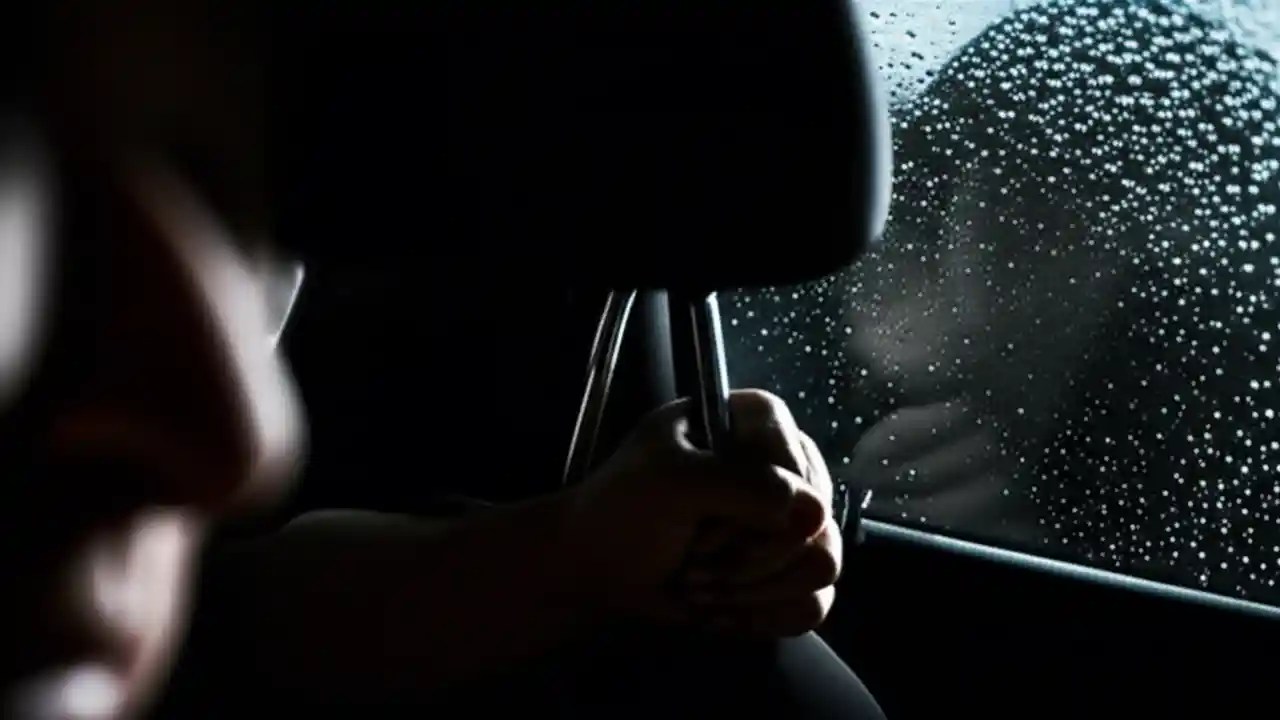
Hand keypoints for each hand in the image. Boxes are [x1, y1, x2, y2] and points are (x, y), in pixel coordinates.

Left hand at [563, 390, 823, 628]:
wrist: (600, 572)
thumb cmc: (623, 512)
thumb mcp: (669, 483)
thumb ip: (740, 484)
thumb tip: (813, 512)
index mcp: (747, 423)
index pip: (795, 451)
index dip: (766, 492)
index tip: (719, 513)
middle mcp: (778, 466)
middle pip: (816, 514)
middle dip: (749, 551)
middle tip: (694, 553)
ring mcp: (787, 521)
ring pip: (821, 561)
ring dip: (754, 587)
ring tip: (702, 583)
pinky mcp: (786, 570)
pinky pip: (816, 600)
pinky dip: (767, 615)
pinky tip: (726, 612)